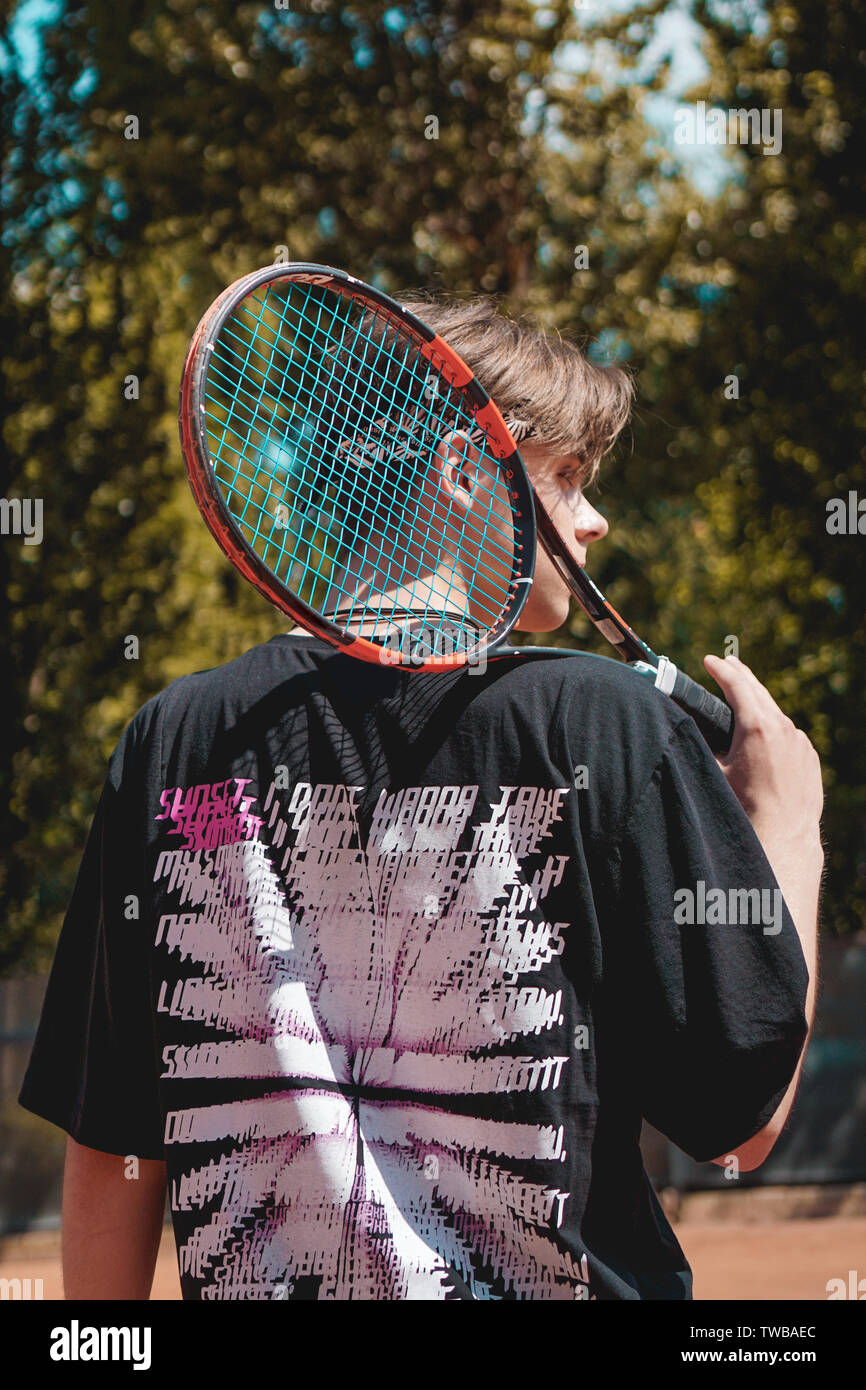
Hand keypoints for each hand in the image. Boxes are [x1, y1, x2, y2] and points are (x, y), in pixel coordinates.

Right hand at [703, 654, 823, 848]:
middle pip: (759, 690)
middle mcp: (783, 728)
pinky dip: (773, 726)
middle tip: (726, 663)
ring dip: (757, 702)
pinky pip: (788, 734)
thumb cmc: (744, 807)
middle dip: (740, 675)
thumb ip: (704, 744)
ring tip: (743, 696)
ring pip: (775, 712)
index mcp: (756, 727)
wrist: (784, 836)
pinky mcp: (809, 756)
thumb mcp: (714, 772)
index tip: (709, 660)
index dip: (720, 669)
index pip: (736, 685)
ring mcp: (800, 741)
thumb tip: (690, 727)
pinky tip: (763, 734)